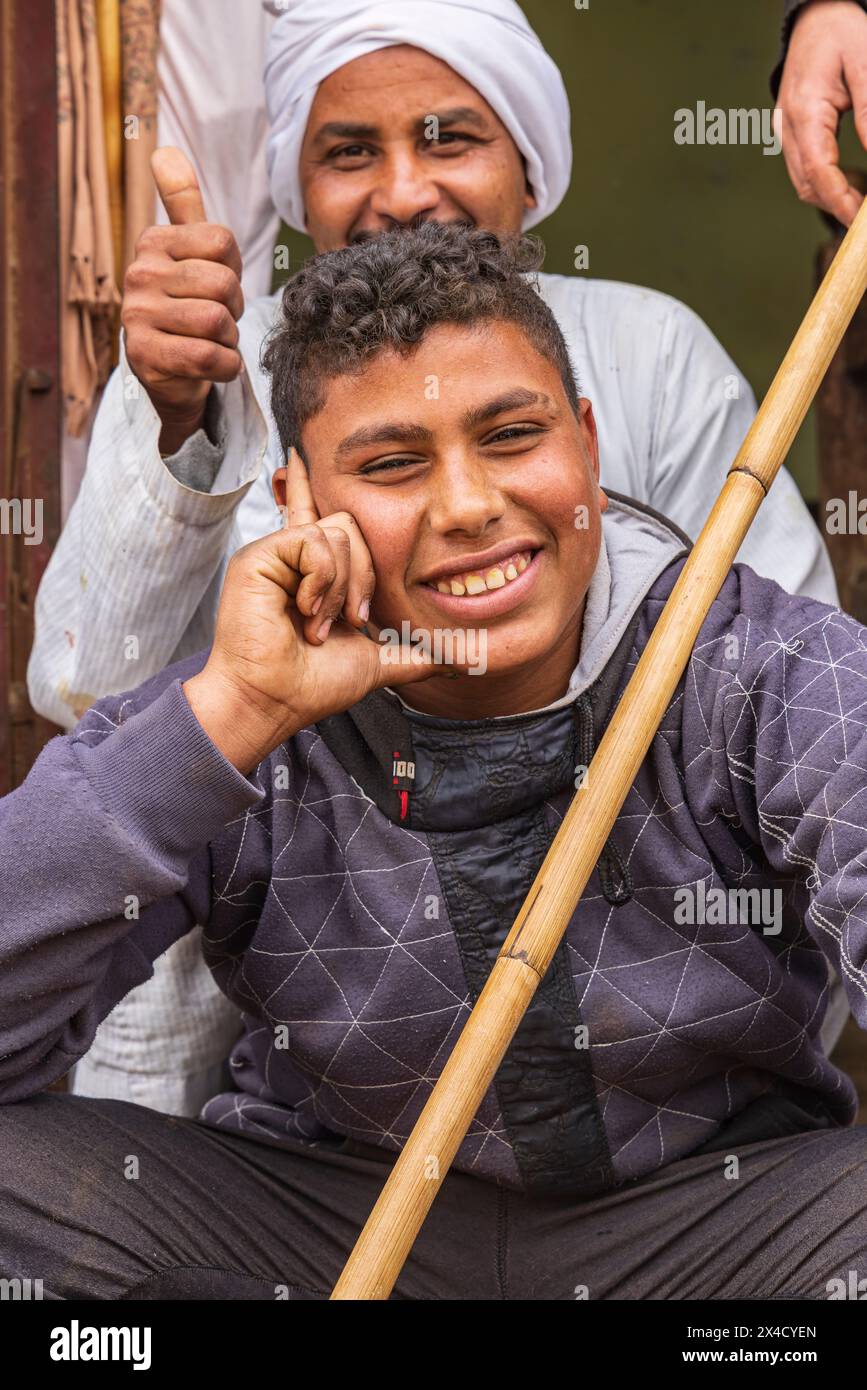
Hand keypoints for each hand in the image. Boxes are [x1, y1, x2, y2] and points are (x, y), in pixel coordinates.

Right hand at [122, 147, 244, 452]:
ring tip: (212, 341)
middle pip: (223, 283)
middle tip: (218, 320)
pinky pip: (209, 356)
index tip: (217, 286)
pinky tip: (213, 364)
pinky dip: (225, 366)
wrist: (170, 372)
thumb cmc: (187, 305)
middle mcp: (140, 274)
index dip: (234, 269)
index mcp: (154, 242)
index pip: (223, 242)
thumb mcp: (189, 251)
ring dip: (228, 339)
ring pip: (216, 321)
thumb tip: (165, 150)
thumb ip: (183, 204)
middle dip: (233, 308)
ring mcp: (138, 316)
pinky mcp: (145, 356)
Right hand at [183, 452, 437, 771]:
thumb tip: (461, 662)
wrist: (275, 699)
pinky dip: (322, 579)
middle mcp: (292, 556)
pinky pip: (315, 540)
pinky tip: (303, 609)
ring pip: (339, 532)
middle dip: (363, 578)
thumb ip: (415, 655)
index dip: (306, 485)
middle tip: (350, 621)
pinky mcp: (260, 554)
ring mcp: (275, 553)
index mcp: (311, 573)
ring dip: (341, 586)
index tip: (299, 457)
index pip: (315, 517)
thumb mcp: (376, 661)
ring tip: (318, 624)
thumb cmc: (312, 684)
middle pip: (352, 527)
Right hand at [779, 0, 866, 225]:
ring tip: (862, 199)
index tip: (860, 220)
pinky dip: (825, 180)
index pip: (817, 171)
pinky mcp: (789, 130)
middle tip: (866, 214)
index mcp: (803, 110)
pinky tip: (849, 179)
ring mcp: (784, 129)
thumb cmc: (841, 30)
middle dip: (836, 204)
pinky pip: (803, 166)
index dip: (839, 201)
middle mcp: (787, 125)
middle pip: (806, 184)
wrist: (816, 14)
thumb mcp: (865, 62)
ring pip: (802, 180)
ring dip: (831, 195)